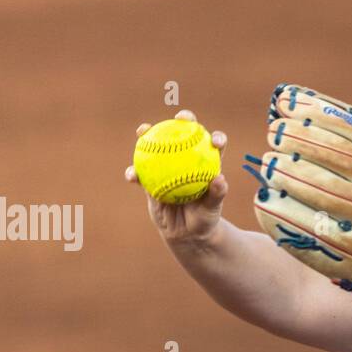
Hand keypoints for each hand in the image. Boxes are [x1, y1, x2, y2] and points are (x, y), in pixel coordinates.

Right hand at [125, 109, 227, 245]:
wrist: (186, 233)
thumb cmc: (203, 219)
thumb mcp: (211, 210)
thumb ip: (216, 195)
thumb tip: (219, 179)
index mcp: (206, 165)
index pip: (213, 146)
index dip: (216, 138)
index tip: (215, 140)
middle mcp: (187, 160)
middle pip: (185, 135)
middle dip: (183, 121)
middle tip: (180, 118)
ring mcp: (167, 167)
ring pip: (157, 146)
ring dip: (148, 135)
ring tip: (142, 131)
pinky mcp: (151, 179)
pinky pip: (141, 174)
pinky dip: (135, 173)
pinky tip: (132, 175)